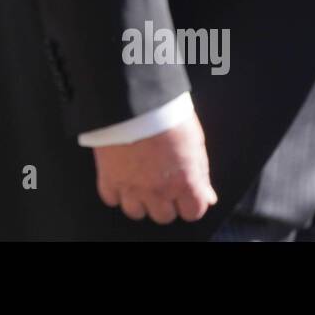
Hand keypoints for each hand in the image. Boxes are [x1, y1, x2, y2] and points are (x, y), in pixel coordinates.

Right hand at [93, 111, 217, 223]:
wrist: (133, 97)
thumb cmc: (167, 113)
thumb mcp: (195, 140)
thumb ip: (200, 173)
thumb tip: (207, 196)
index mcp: (185, 181)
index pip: (192, 212)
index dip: (189, 202)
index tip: (184, 192)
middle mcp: (159, 190)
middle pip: (163, 216)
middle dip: (164, 202)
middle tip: (160, 183)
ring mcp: (131, 186)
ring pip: (136, 212)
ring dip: (138, 200)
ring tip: (138, 181)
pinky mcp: (107, 177)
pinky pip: (111, 199)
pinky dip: (114, 191)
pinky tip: (120, 176)